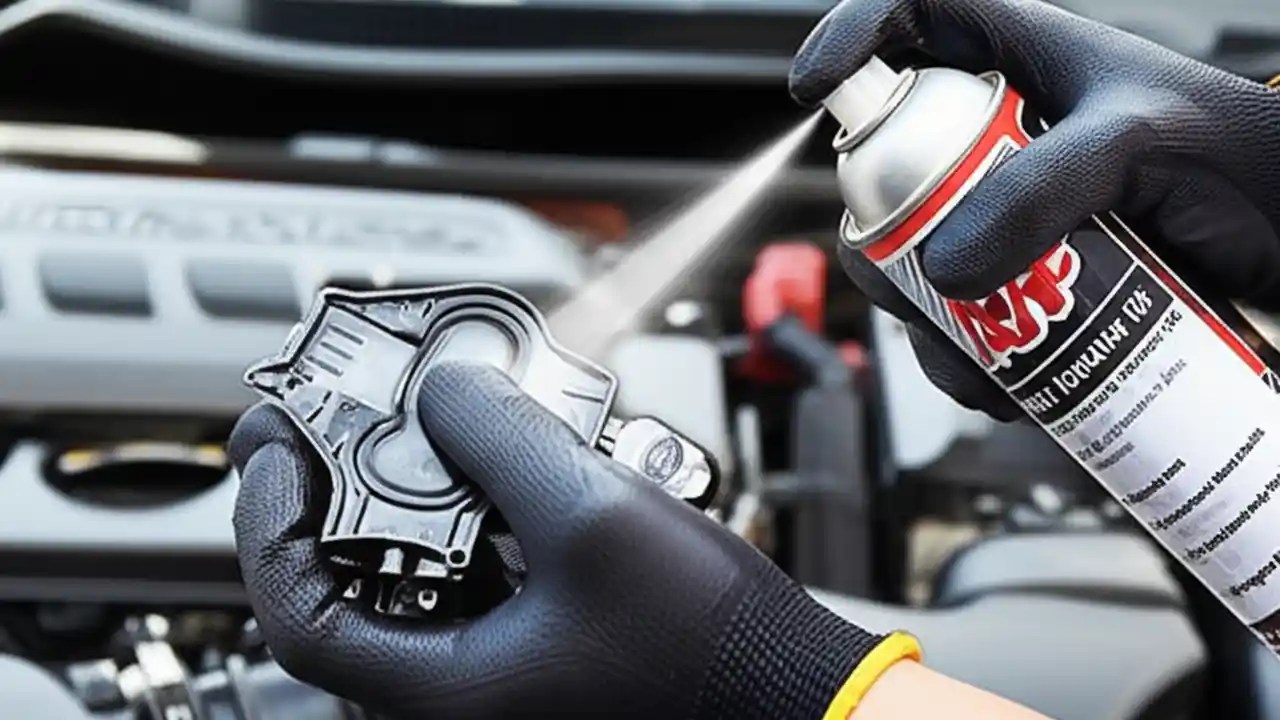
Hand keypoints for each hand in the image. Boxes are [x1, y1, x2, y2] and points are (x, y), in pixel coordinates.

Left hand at [229, 361, 887, 719]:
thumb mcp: (595, 516)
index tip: (281, 446)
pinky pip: (481, 574)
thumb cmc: (712, 649)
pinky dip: (477, 513)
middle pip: (356, 584)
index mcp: (449, 690)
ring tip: (424, 423)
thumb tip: (446, 391)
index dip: (272, 523)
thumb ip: (504, 440)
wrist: (796, 695)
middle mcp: (465, 689)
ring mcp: (505, 668)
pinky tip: (508, 464)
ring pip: (420, 575)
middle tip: (333, 417)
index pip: (302, 614)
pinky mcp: (545, 644)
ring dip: (413, 494)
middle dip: (338, 491)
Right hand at [791, 0, 1279, 419]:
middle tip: (911, 279)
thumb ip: (1039, 191)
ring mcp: (1006, 212)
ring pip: (912, 263)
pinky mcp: (1026, 279)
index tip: (808, 89)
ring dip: (925, 326)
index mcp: (1022, 59)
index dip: (848, 39)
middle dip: (880, 239)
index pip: (912, 18)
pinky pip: (958, 324)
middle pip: (886, 172)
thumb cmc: (1244, 157)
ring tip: (985, 369)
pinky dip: (965, 366)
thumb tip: (946, 270)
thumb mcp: (1139, 145)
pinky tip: (1009, 389)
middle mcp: (998, 135)